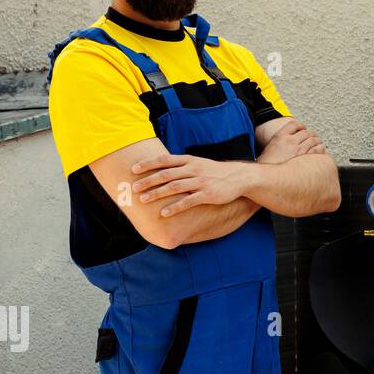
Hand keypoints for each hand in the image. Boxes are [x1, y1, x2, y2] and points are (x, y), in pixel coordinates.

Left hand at [130, 153, 249, 216]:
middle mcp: (193, 169)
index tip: (133, 169)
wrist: (239, 177)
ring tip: (143, 200)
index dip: (148, 164)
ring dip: (157, 193)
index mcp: (189, 161)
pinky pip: (188, 201)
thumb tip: (160, 169)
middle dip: (149, 181)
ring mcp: (201, 182)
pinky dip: (175, 207)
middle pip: (166, 174)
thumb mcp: (198, 163)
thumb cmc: (214, 172)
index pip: (165, 160)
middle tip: (134, 187)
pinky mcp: (208, 194)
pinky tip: (164, 213)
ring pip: (175, 187)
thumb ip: (180, 165)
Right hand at [258, 120, 325, 163]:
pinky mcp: (306, 159)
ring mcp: (299, 150)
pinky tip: (320, 151)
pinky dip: (320, 149)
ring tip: (318, 144)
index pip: (294, 124)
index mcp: (280, 136)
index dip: (300, 126)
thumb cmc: (266, 166)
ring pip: (314, 140)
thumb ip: (279, 142)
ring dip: (317, 141)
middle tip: (313, 138)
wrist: (266, 178)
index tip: (303, 129)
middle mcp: (290, 141)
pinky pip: (317, 150)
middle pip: (306, 132)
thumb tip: (286, 143)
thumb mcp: (268, 149)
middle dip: (311, 134)